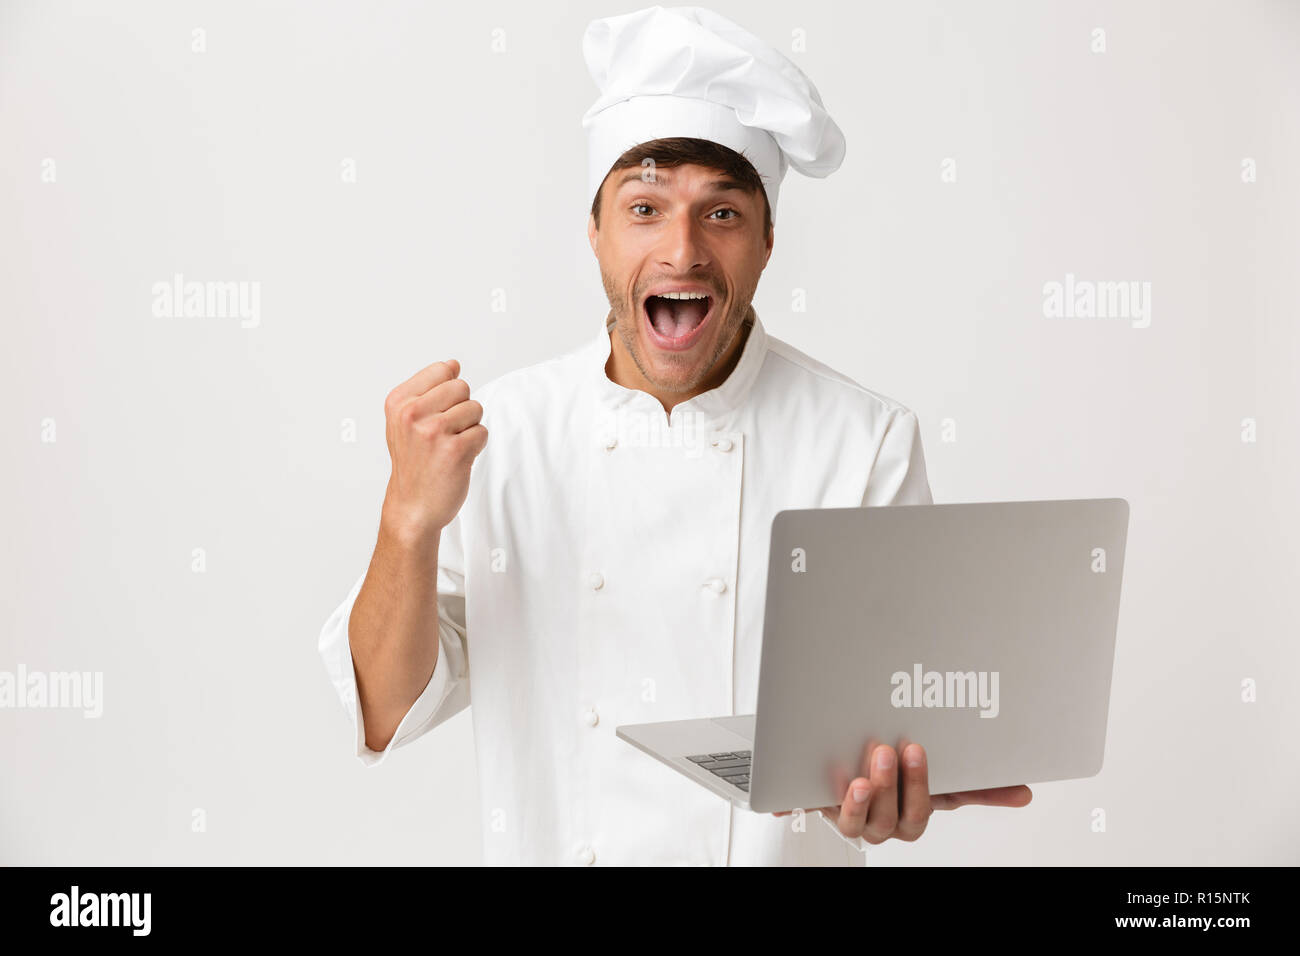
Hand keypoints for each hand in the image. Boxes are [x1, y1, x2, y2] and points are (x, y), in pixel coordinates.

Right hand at [380, 358, 488, 542]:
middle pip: (462, 387)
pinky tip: (457, 459)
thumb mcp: (405, 421)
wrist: (412, 507)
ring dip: (469, 429)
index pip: (443, 370)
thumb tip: (453, 364)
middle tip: (445, 434)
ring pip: (475, 409)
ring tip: (449, 447)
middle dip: (461, 409)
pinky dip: (476, 446)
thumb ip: (428, 390)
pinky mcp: (455, 450)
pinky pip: (482, 432)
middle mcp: (412, 414)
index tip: (436, 414)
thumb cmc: (413, 463)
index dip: (449, 392)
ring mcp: (433, 432)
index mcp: (399, 402)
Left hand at [773, 743, 1031, 843]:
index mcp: (908, 816)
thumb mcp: (940, 780)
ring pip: (852, 819)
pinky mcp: (814, 806)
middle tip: (888, 749)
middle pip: (885, 818)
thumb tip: (1025, 793)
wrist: (851, 772)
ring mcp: (845, 815)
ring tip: (857, 769)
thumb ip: (979, 787)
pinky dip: (792, 804)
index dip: (918, 786)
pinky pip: (800, 810)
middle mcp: (877, 822)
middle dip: (888, 785)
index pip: (919, 812)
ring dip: (856, 797)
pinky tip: (785, 799)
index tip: (917, 749)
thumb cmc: (902, 779)